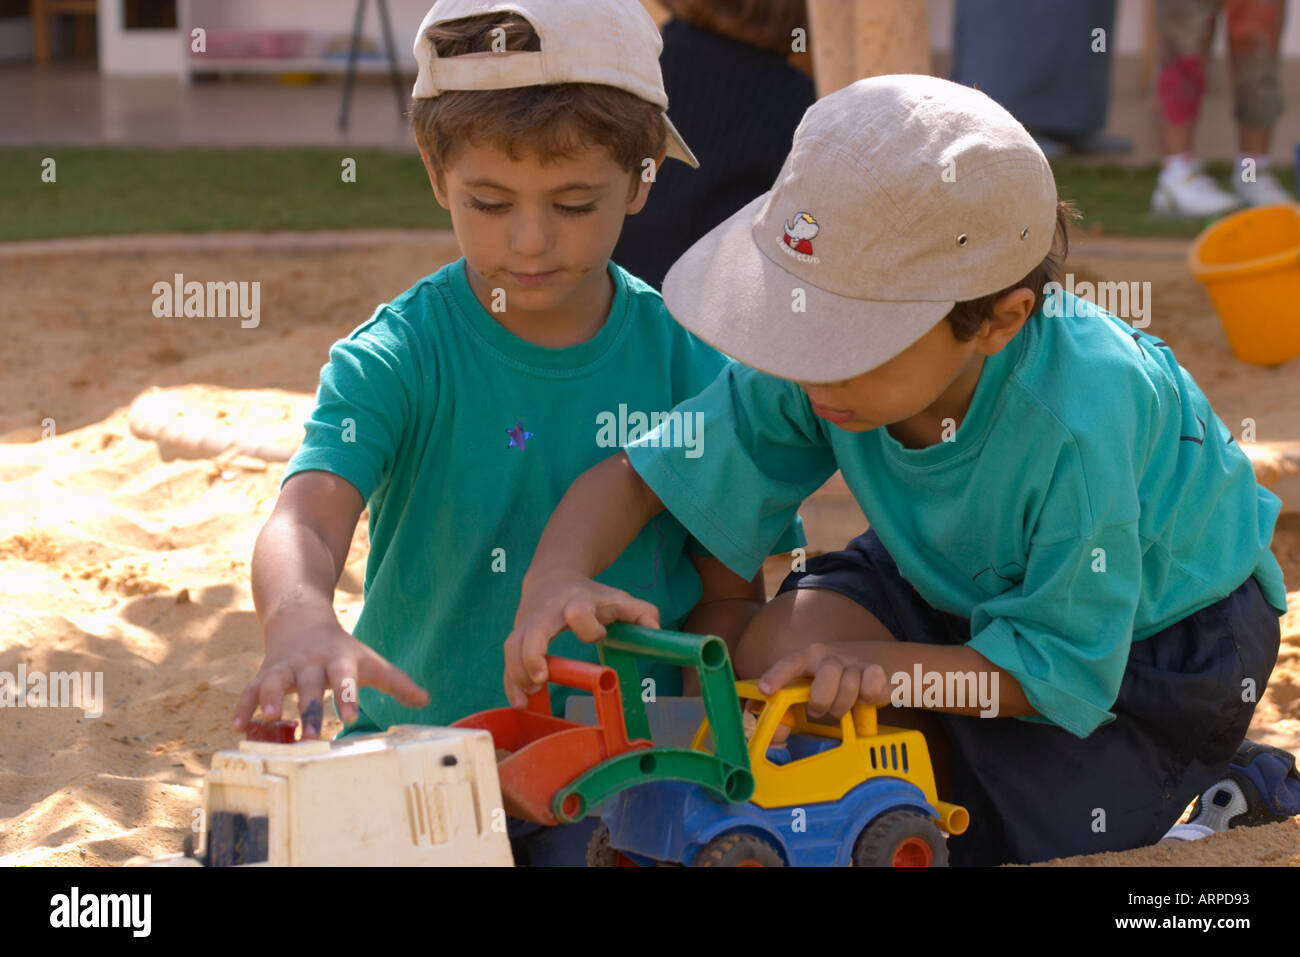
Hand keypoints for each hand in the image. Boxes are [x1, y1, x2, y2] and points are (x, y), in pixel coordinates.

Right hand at [234, 617, 428, 739]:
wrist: (301, 619)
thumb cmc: (342, 650)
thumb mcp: (369, 662)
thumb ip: (396, 682)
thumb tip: (426, 700)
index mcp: (339, 660)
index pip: (345, 678)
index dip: (347, 695)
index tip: (350, 716)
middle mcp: (310, 663)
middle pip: (309, 686)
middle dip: (308, 709)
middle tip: (309, 737)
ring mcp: (284, 668)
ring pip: (274, 683)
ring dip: (270, 701)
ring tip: (269, 720)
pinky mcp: (263, 675)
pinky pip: (249, 691)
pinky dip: (243, 707)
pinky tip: (238, 728)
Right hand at [504, 572, 658, 707]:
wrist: (552, 578)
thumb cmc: (590, 595)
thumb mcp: (618, 599)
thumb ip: (641, 613)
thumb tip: (655, 631)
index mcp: (576, 602)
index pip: (578, 611)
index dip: (588, 626)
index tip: (600, 635)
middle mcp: (547, 612)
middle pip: (533, 630)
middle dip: (533, 654)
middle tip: (541, 678)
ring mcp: (528, 624)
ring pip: (513, 646)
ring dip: (517, 673)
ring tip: (528, 697)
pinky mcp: (517, 636)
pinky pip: (508, 660)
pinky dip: (510, 682)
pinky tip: (520, 702)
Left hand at [757, 642, 891, 720]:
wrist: (882, 660)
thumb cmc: (837, 678)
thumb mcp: (814, 682)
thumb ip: (791, 701)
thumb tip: (770, 726)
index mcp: (809, 657)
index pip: (790, 663)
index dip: (776, 676)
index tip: (766, 690)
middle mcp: (830, 656)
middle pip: (824, 680)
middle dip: (820, 702)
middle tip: (818, 710)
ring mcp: (854, 661)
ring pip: (848, 688)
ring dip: (843, 706)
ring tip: (842, 705)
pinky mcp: (878, 670)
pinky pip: (871, 689)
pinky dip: (868, 698)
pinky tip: (865, 697)